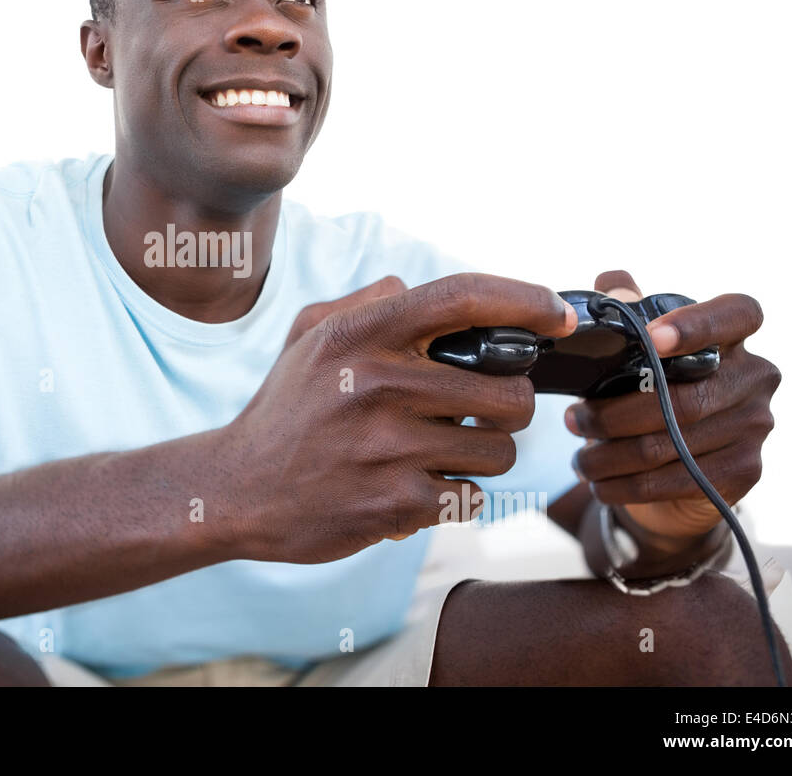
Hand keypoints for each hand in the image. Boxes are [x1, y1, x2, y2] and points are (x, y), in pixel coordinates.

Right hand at [223, 273, 576, 563]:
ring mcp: (386, 447)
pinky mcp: (395, 503)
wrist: (236, 490)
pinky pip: (472, 496)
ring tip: (439, 453)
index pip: (461, 296)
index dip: (524, 300)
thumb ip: (364, 304)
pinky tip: (414, 488)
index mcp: (359, 335)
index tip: (556, 317)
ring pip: (498, 449)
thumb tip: (412, 288)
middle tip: (474, 412)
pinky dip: (454, 496)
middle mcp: (374, 384)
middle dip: (504, 406)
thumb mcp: (308, 337)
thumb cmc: (284, 410)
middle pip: (507, 391)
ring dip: (480, 455)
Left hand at [568, 270, 780, 540]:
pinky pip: (676, 480)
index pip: (736, 313)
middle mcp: (756, 376)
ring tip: (579, 458)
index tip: (651, 337)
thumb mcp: (638, 350)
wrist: (682, 468)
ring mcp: (757, 424)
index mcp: (733, 337)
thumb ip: (627, 310)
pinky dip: (628, 485)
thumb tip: (608, 282)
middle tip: (572, 420)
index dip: (696, 324)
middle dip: (614, 415)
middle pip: (681, 398)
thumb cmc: (654, 393)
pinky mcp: (745, 470)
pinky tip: (599, 484)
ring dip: (611, 455)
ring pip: (671, 443)